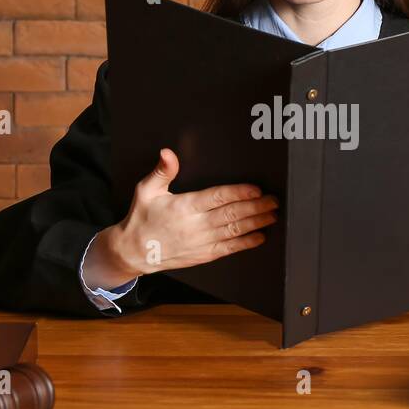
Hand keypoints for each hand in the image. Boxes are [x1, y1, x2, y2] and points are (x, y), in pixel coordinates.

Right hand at [95, 147, 277, 279]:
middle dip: (256, 206)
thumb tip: (168, 153)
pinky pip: (229, 249)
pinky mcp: (204, 255)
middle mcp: (197, 225)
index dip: (239, 193)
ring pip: (235, 230)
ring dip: (256, 222)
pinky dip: (246, 243)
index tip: (256, 189)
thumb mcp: (146, 190)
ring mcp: (202, 242)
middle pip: (233, 213)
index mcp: (185, 206)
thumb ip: (162, 171)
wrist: (134, 251)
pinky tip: (260, 236)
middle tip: (274, 200)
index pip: (218, 197)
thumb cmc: (142, 218)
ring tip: (273, 215)